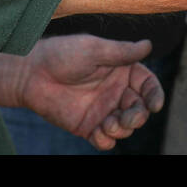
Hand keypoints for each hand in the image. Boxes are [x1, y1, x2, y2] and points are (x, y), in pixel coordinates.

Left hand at [20, 35, 164, 150]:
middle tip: (127, 118)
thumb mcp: (93, 49)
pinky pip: (106, 140)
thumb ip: (121, 52)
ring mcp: (102, 110)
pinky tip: (99, 133)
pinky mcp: (88, 127)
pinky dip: (107, 141)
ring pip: (125, 127)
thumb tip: (148, 45)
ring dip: (123, 129)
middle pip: (140, 109)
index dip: (154, 94)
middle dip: (139, 116)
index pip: (147, 84)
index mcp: (121, 70)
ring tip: (108, 124)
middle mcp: (115, 91)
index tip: (155, 104)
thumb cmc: (61, 54)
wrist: (31, 74)